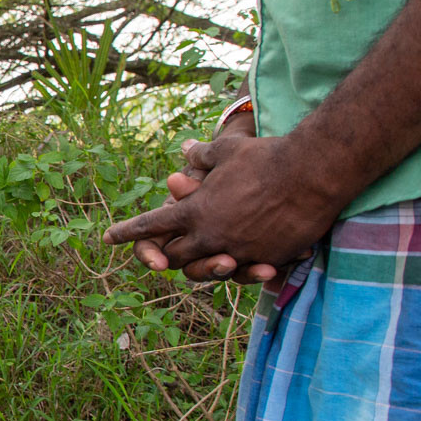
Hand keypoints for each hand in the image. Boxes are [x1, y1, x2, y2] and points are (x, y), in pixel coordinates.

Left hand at [106, 131, 345, 276]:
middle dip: (166, 255)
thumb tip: (184, 148)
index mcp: (194, 211)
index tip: (108, 237)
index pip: (150, 226)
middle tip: (161, 253)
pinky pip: (245, 272)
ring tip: (207, 259)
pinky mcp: (267, 259)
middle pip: (177, 257)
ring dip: (205, 267)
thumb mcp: (226, 151)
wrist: (313, 172)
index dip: (128, 233)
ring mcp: (239, 251)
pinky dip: (241, 269)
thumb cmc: (265, 157)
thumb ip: (202, 155)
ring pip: (210, 270)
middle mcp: (211, 236)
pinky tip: (243, 263)